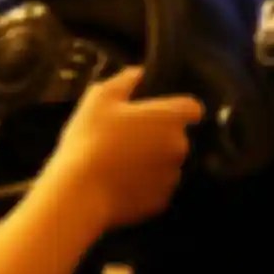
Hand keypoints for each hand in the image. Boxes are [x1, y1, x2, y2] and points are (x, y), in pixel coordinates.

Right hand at [43, 67, 203, 229]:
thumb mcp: (99, 98)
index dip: (177, 108)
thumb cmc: (91, 138)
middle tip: (126, 137)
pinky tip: (119, 183)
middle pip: (176, 137)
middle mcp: (179, 147)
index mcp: (169, 118)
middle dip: (158, 136)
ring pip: (167, 164)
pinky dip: (144, 185)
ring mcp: (172, 177)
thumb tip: (139, 72)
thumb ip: (124, 81)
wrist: (80, 192)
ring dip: (152, 161)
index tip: (155, 112)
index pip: (192, 108)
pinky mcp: (161, 202)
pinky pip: (156, 187)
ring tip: (120, 163)